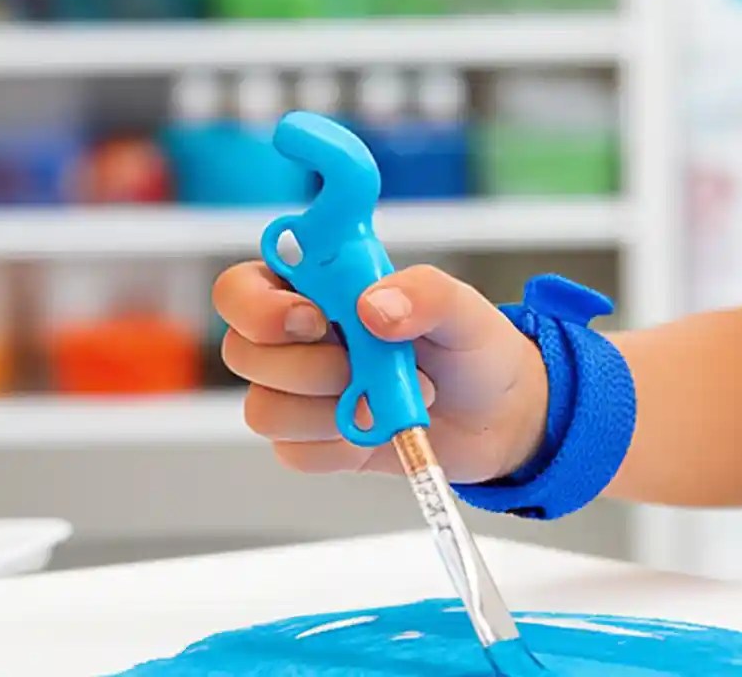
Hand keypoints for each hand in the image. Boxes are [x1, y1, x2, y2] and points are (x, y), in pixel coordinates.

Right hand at [212, 261, 547, 483]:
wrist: (499, 416)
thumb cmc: (472, 349)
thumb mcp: (462, 307)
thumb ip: (422, 293)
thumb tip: (374, 306)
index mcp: (316, 287)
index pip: (242, 289)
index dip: (259, 307)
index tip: (313, 318)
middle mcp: (296, 340)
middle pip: (243, 353)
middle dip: (311, 366)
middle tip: (368, 364)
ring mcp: (300, 394)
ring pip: (265, 410)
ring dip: (334, 409)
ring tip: (392, 396)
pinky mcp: (313, 442)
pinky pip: (297, 453)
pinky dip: (342, 446)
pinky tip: (378, 430)